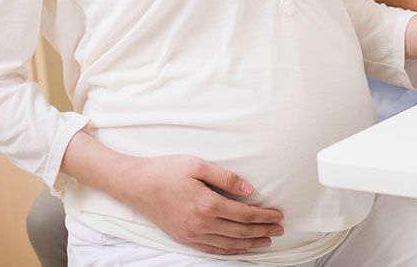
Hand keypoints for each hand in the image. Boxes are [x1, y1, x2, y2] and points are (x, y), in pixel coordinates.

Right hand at [117, 155, 283, 255]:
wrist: (136, 185)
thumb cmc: (167, 171)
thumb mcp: (198, 165)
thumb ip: (226, 178)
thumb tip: (249, 189)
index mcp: (207, 203)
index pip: (244, 214)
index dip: (264, 216)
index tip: (278, 215)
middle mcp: (200, 223)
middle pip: (239, 231)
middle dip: (262, 231)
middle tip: (280, 230)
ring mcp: (191, 234)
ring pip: (228, 244)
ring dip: (250, 243)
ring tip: (266, 240)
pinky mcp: (183, 238)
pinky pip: (211, 249)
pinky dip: (229, 250)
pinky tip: (239, 248)